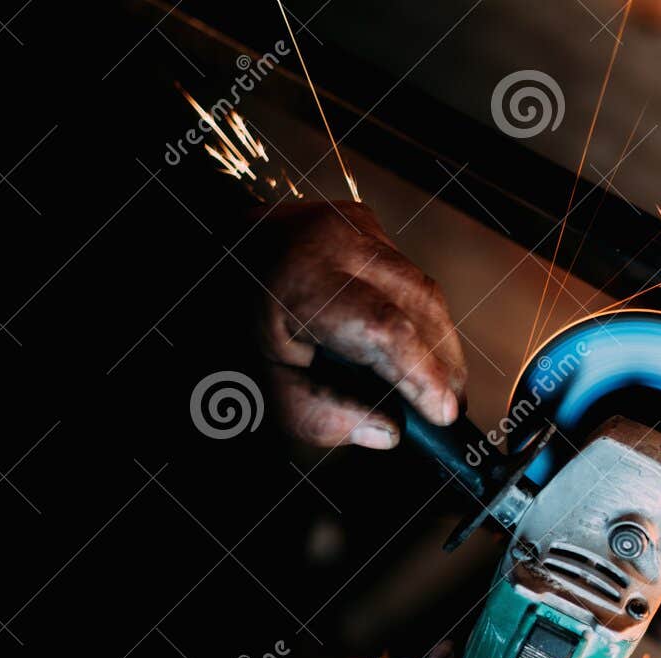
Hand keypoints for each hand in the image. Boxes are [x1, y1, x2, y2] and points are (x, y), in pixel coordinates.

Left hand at [253, 201, 467, 448]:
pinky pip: (410, 277)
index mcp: (299, 281)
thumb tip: (390, 430)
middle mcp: (332, 240)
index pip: (384, 329)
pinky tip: (414, 348)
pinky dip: (421, 317)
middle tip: (449, 409)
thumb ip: (324, 415)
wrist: (211, 257)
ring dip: (439, 342)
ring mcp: (352, 225)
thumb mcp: (264, 387)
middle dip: (443, 362)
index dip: (423, 375)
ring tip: (440, 386)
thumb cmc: (231, 328)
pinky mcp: (365, 224)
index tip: (444, 415)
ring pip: (423, 290)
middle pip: (418, 304)